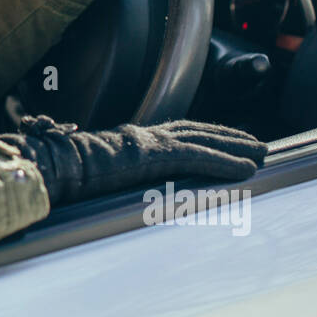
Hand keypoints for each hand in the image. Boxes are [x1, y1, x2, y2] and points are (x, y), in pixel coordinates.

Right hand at [0, 113, 265, 205]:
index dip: (204, 134)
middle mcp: (144, 135)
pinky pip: (200, 157)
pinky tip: (247, 168)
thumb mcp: (92, 173)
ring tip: (262, 152)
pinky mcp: (156, 154)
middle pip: (197, 130)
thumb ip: (109, 174)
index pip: (176, 132)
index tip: (225, 138)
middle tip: (257, 143)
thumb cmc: (64, 173)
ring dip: (236, 146)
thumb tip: (110, 185)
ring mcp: (151, 142)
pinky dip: (226, 161)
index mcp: (131, 140)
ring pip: (205, 139)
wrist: (54, 167)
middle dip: (229, 136)